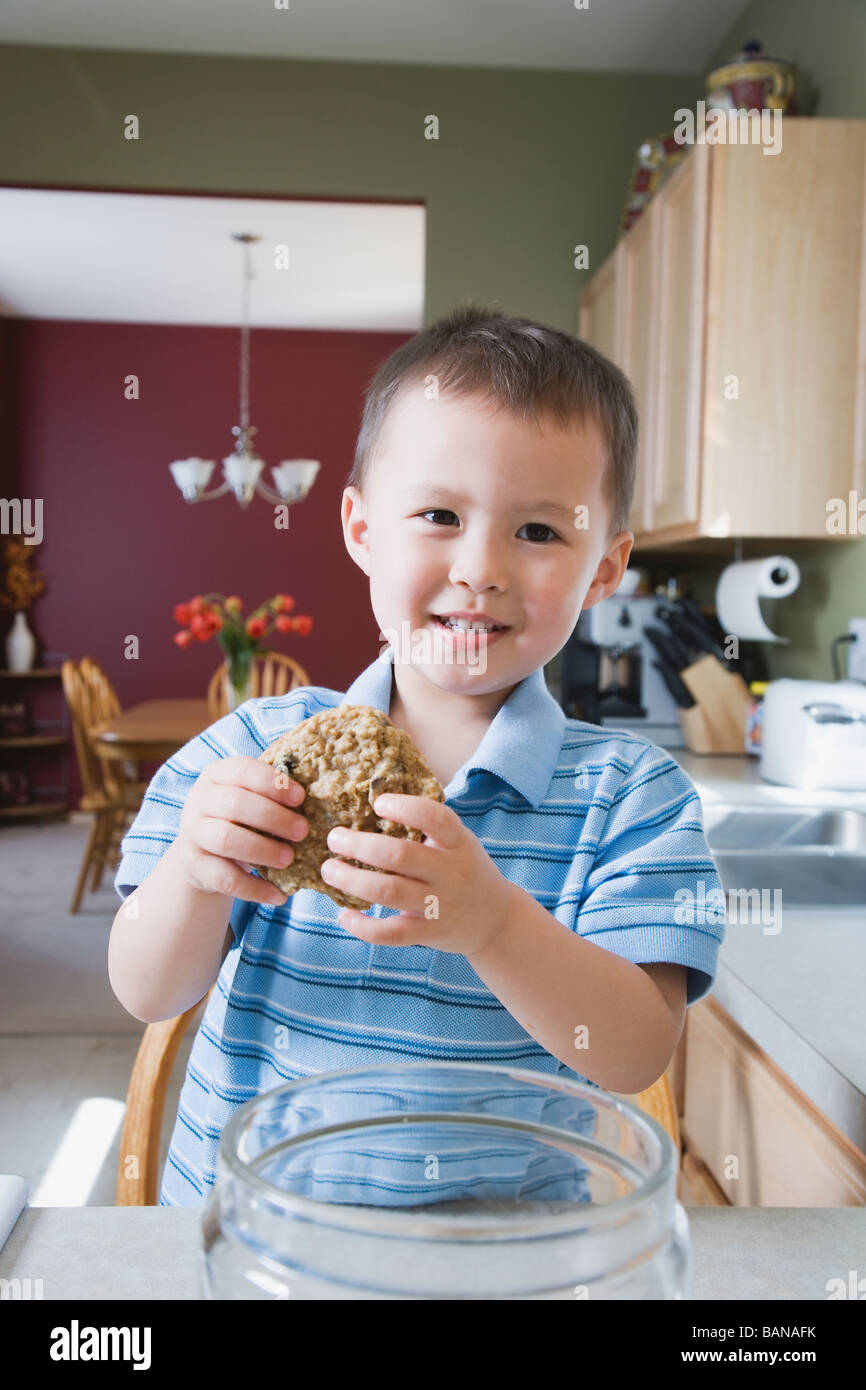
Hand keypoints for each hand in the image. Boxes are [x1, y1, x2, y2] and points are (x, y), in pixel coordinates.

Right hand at [174, 754, 308, 905]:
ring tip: (289, 858)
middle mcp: (199, 800)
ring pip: (226, 840)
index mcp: (216, 776)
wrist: (198, 855)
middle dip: (274, 817)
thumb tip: (317, 803)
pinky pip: (225, 878)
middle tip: (303, 831)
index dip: (272, 782)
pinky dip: (255, 888)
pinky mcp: (193, 866)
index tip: (301, 797)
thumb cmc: (236, 820)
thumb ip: (271, 796)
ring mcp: (193, 834)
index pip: (242, 770)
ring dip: (263, 850)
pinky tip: (279, 895)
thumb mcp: (247, 799)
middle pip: (235, 804)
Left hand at [320, 793, 513, 958]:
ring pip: (388, 892)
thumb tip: (371, 803)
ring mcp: (440, 905)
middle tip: (334, 838)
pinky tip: (344, 915)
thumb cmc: (465, 870)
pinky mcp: (429, 933)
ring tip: (329, 870)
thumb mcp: (459, 842)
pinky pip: (391, 933)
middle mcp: (451, 872)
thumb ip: (427, 828)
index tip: (377, 803)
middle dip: (359, 845)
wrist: (495, 920)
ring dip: (351, 880)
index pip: (435, 818)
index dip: (404, 807)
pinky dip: (363, 926)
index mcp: (458, 842)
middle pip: (399, 855)